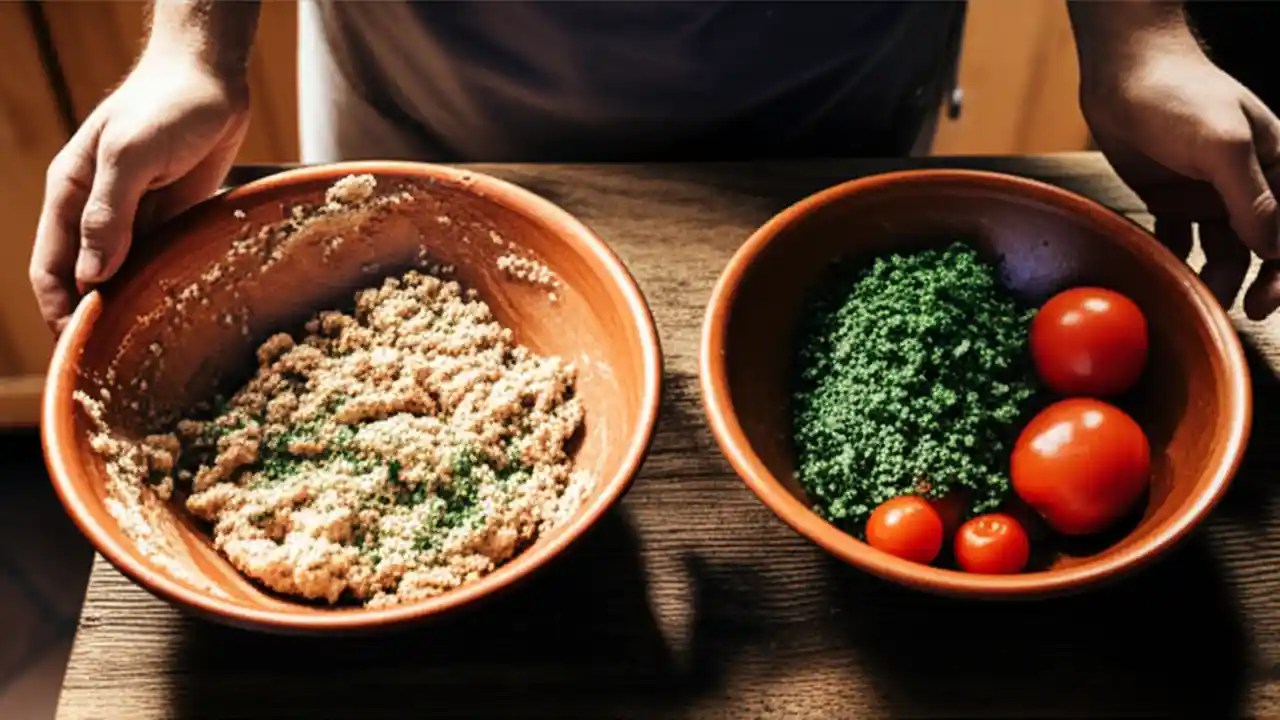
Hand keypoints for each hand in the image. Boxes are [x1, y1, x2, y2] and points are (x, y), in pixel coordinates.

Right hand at [31, 54, 249, 331]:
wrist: (213, 80)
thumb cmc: (166, 106)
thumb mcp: (130, 155)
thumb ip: (110, 211)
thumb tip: (92, 273)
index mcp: (70, 195)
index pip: (51, 267)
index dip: (60, 309)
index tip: (80, 348)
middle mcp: (97, 212)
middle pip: (86, 280)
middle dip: (95, 318)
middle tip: (118, 362)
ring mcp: (136, 217)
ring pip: (124, 276)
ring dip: (131, 306)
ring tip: (149, 347)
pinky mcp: (174, 218)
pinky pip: (161, 261)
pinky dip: (163, 286)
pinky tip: (178, 313)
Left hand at [1081, 41, 1279, 319]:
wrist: (1123, 73)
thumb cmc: (1180, 95)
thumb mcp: (1222, 143)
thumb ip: (1251, 196)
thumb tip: (1275, 248)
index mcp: (1276, 168)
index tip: (1265, 303)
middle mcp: (1246, 185)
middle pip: (1261, 248)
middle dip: (1251, 283)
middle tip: (1230, 312)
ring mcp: (1208, 194)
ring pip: (1220, 251)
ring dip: (1211, 277)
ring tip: (1192, 297)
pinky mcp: (1169, 200)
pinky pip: (1178, 241)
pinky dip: (1174, 259)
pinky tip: (1163, 271)